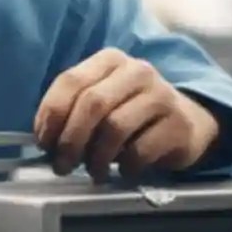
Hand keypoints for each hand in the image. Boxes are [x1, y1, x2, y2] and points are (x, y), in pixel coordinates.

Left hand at [34, 49, 218, 181]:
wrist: (188, 121)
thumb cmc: (131, 114)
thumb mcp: (102, 100)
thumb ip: (72, 111)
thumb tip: (45, 141)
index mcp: (110, 60)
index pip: (70, 81)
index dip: (50, 115)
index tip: (44, 143)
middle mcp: (137, 71)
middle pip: (92, 104)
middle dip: (70, 140)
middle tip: (62, 165)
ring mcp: (161, 95)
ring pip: (115, 127)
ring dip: (96, 157)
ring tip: (93, 171)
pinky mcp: (179, 124)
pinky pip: (140, 151)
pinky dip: (125, 167)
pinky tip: (123, 171)